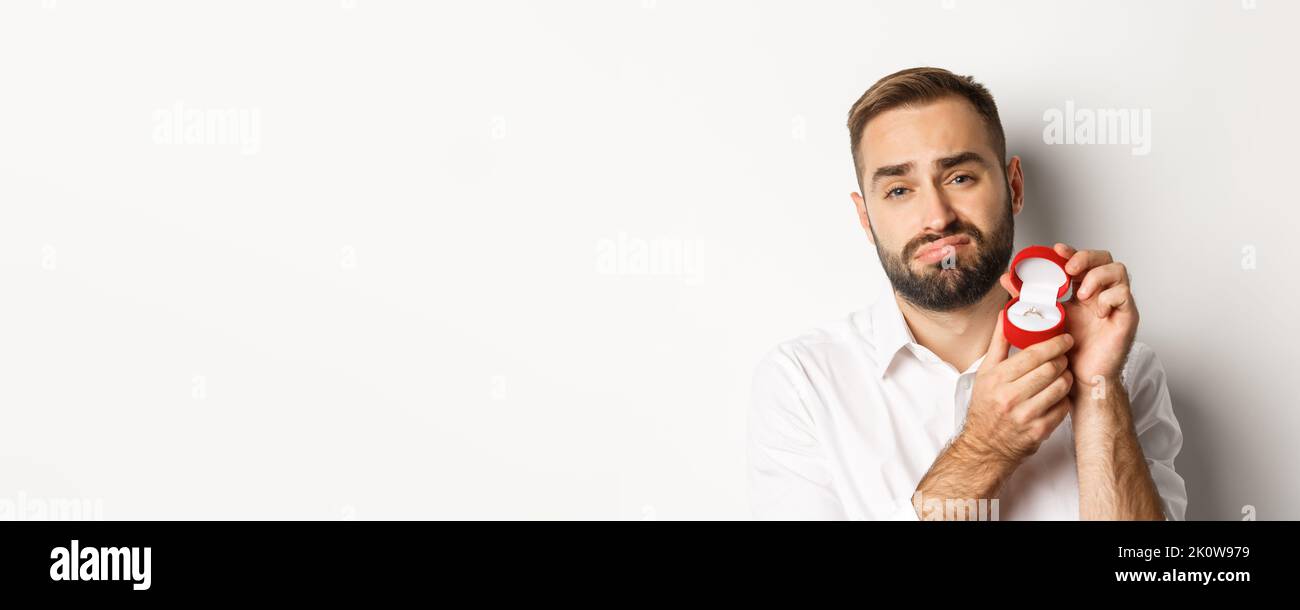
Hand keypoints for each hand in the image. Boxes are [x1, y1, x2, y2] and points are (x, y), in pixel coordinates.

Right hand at [958, 315, 1074, 463]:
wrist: (985, 445)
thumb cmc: (986, 406)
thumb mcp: (985, 373)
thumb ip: (998, 344)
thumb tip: (1005, 315)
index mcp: (997, 379)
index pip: (1032, 355)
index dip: (1054, 344)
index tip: (1065, 338)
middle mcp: (1010, 397)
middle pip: (1049, 370)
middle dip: (1062, 360)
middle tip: (1064, 356)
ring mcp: (1025, 416)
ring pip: (1059, 388)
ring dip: (1067, 378)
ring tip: (1064, 374)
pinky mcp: (1038, 431)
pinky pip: (1062, 408)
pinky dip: (1065, 399)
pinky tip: (1059, 394)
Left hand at [1000, 243, 1138, 388]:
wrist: (1078, 377)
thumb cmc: (1066, 350)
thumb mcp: (1045, 317)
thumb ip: (1028, 298)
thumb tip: (1006, 278)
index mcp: (1082, 290)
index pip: (1083, 260)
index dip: (1072, 251)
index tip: (1056, 249)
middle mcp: (1101, 293)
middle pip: (1104, 258)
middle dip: (1086, 257)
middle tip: (1070, 269)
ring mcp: (1115, 304)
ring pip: (1118, 270)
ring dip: (1097, 276)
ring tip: (1081, 294)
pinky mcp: (1127, 317)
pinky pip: (1124, 295)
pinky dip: (1109, 298)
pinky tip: (1096, 311)